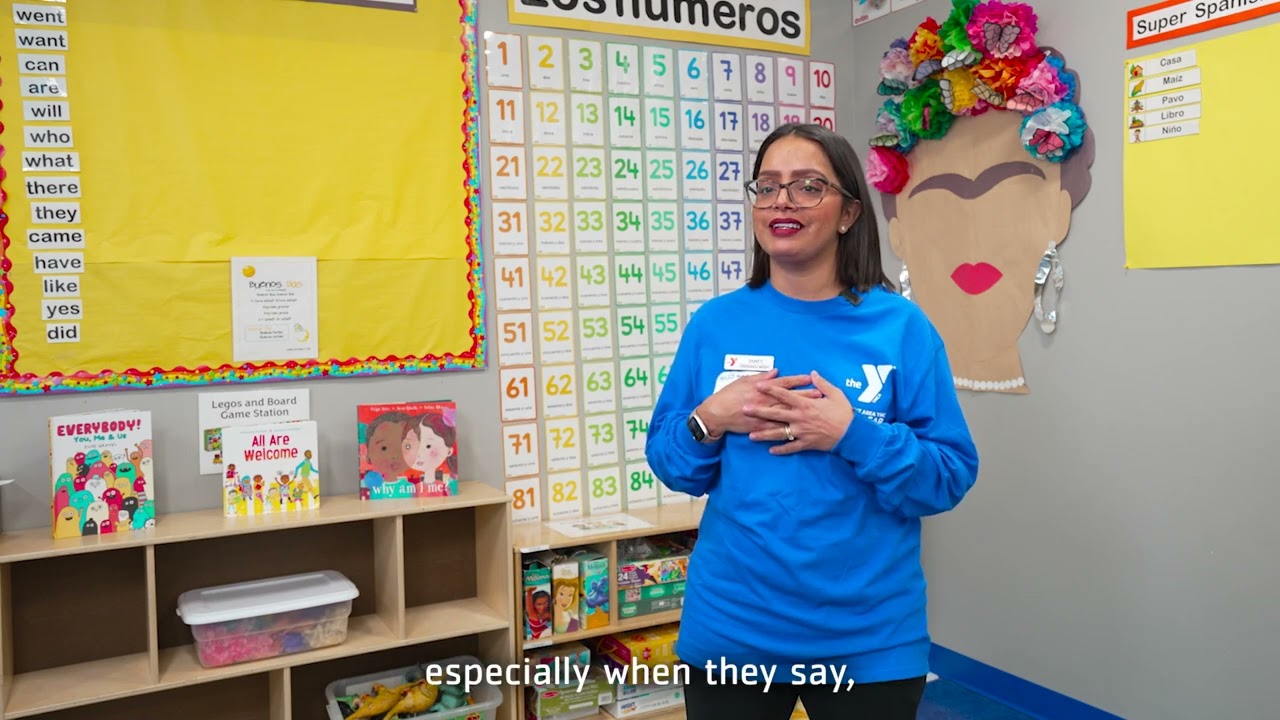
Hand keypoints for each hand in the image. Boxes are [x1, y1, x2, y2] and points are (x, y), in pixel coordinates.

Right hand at [697, 370, 819, 436]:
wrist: (717, 413)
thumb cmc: (729, 395)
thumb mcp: (743, 381)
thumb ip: (761, 377)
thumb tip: (775, 372)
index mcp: (761, 388)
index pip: (783, 383)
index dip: (797, 380)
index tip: (809, 378)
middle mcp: (765, 401)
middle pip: (789, 398)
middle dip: (805, 396)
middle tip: (819, 394)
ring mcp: (763, 415)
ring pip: (786, 413)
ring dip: (801, 412)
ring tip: (814, 411)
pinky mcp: (760, 427)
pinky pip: (777, 429)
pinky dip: (788, 429)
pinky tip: (800, 430)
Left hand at [743, 371, 853, 454]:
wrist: (852, 435)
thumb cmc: (845, 413)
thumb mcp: (835, 394)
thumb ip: (822, 384)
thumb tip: (812, 373)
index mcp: (806, 404)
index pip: (784, 395)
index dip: (770, 389)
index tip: (758, 385)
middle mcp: (800, 418)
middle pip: (775, 414)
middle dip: (758, 412)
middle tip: (744, 409)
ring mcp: (802, 432)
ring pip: (779, 433)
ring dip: (764, 435)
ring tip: (750, 436)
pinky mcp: (806, 444)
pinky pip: (791, 448)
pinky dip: (781, 450)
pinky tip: (770, 450)